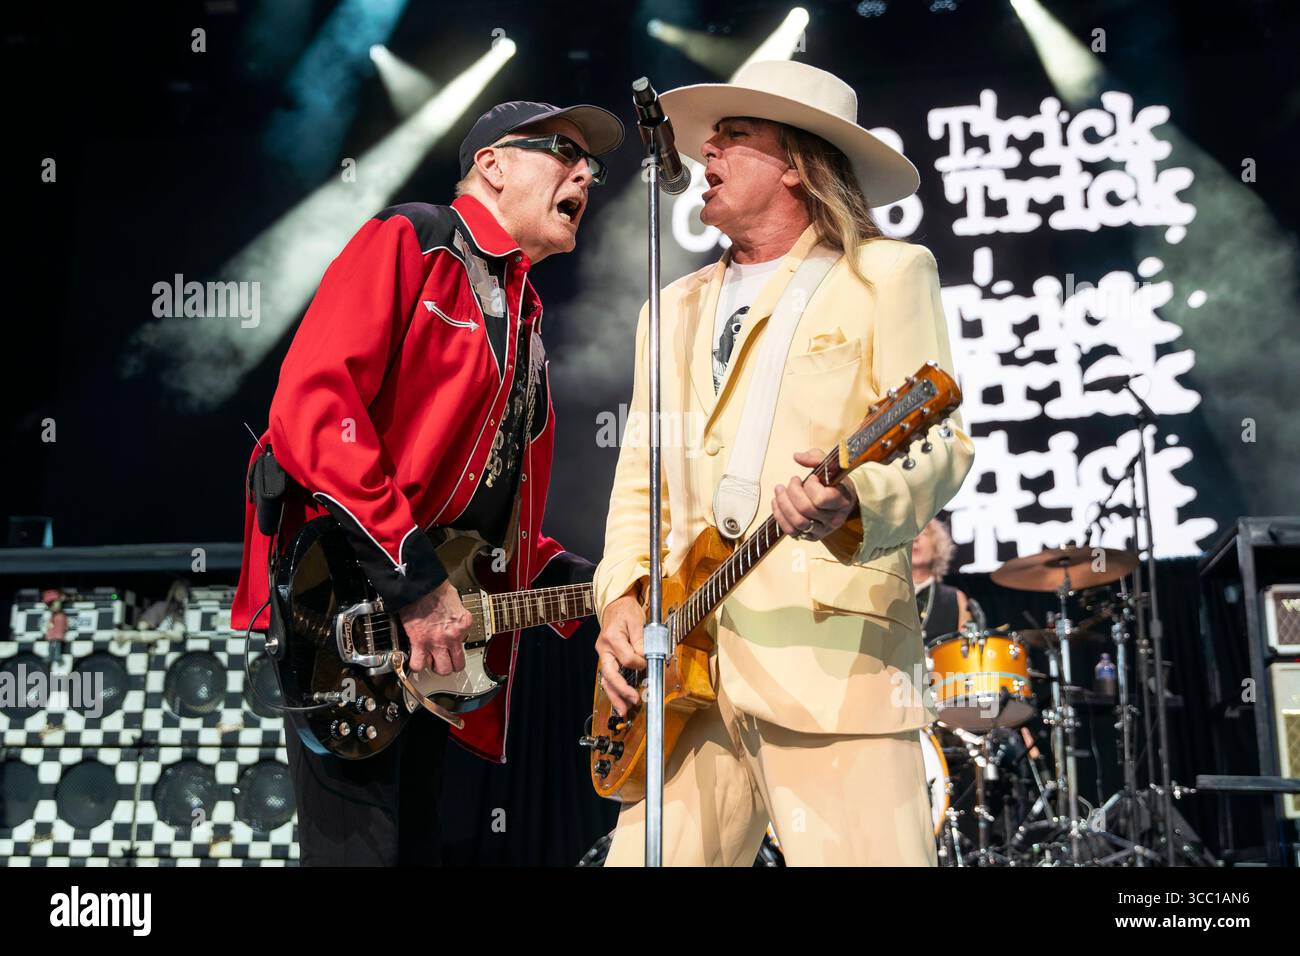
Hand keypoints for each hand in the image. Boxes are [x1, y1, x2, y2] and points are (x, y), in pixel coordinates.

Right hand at [398, 579, 472, 674]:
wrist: (419, 584)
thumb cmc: (435, 588)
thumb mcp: (455, 601)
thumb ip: (456, 614)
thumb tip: (452, 619)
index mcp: (463, 624)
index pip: (466, 643)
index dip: (456, 642)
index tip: (452, 642)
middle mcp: (452, 636)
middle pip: (457, 665)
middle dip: (451, 664)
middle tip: (445, 661)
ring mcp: (436, 641)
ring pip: (441, 669)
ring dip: (436, 667)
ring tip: (431, 661)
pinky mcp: (419, 642)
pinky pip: (419, 664)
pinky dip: (416, 665)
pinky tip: (416, 659)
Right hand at [595, 594, 646, 716]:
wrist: (616, 605)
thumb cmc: (626, 611)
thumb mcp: (637, 622)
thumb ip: (641, 641)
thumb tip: (645, 659)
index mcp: (611, 638)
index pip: (627, 659)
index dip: (640, 663)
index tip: (648, 662)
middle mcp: (604, 648)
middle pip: (610, 675)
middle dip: (621, 691)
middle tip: (632, 701)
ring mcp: (603, 655)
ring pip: (606, 680)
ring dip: (614, 696)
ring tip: (623, 710)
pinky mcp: (606, 659)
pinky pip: (609, 676)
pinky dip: (614, 690)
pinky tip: (620, 700)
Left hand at [771, 448, 858, 541]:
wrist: (842, 501)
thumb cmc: (835, 483)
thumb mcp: (830, 466)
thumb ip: (815, 458)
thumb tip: (797, 457)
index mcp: (841, 501)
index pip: (822, 498)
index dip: (811, 486)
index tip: (811, 478)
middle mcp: (833, 519)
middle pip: (806, 509)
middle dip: (793, 492)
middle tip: (793, 481)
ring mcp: (822, 530)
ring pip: (797, 522)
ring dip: (783, 504)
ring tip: (780, 490)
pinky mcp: (811, 536)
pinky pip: (791, 531)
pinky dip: (779, 516)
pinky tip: (777, 502)